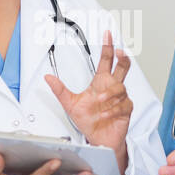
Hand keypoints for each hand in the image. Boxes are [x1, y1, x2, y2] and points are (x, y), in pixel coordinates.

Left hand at [45, 29, 132, 153]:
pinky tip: (104, 114)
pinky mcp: (125, 110)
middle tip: (119, 52)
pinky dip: (112, 109)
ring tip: (99, 101)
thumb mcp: (70, 104)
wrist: (98, 139)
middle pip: (123, 67)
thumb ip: (60, 90)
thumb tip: (48, 78)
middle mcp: (111, 88)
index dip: (107, 47)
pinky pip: (122, 105)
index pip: (106, 60)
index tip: (107, 35)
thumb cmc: (88, 121)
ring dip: (109, 94)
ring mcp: (120, 98)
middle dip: (122, 58)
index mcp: (100, 82)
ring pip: (120, 88)